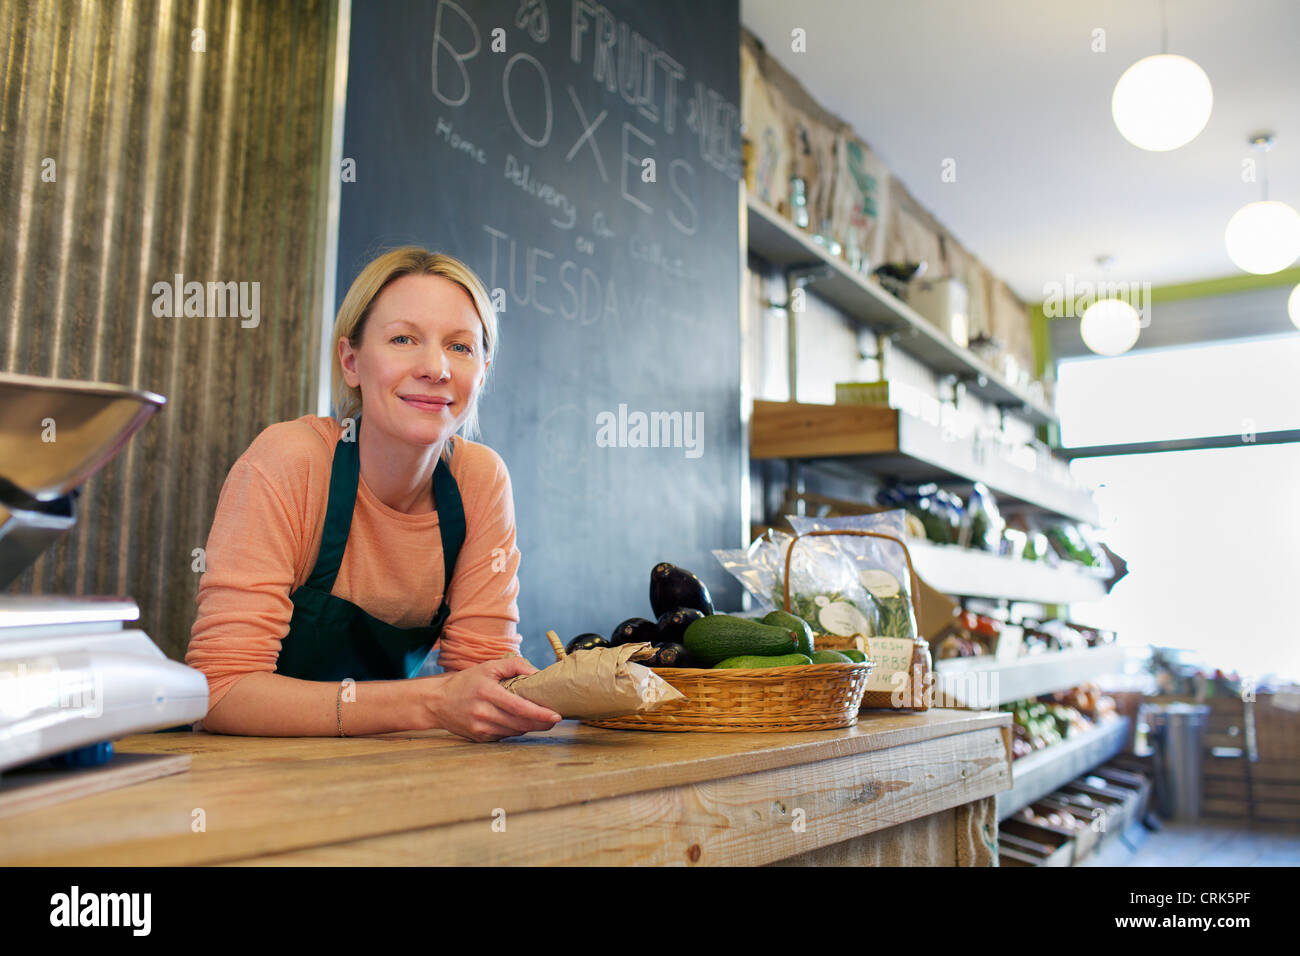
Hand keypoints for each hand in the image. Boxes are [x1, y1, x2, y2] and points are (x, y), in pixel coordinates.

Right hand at [425, 656, 561, 741]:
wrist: (437, 702)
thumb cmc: (465, 682)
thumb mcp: (488, 667)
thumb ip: (514, 665)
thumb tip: (537, 673)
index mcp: (487, 693)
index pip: (519, 707)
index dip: (539, 713)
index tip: (556, 715)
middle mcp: (483, 713)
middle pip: (520, 723)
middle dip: (541, 723)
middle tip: (555, 719)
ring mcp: (481, 728)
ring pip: (514, 731)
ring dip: (530, 727)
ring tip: (542, 719)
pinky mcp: (479, 738)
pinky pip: (505, 736)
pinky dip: (516, 730)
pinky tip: (521, 723)